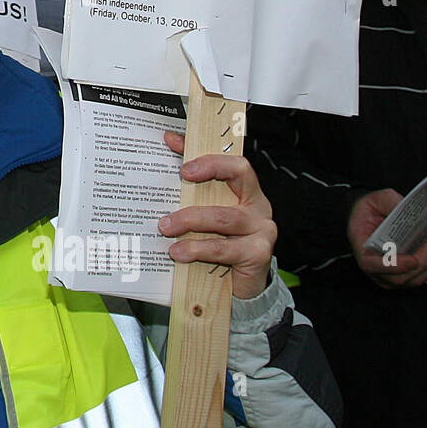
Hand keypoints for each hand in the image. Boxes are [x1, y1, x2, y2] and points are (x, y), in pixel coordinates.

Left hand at [157, 131, 276, 299]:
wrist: (240, 286)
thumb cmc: (220, 241)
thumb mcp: (205, 211)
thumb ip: (192, 182)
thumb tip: (169, 141)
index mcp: (247, 192)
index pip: (236, 165)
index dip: (211, 160)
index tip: (183, 166)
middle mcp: (258, 207)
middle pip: (236, 181)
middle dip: (199, 183)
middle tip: (169, 193)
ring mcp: (261, 230)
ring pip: (223, 217)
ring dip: (189, 221)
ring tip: (165, 228)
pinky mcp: (258, 254)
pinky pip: (224, 248)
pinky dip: (197, 249)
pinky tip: (178, 252)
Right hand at [348, 188, 426, 287]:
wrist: (371, 216)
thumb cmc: (370, 209)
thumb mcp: (377, 199)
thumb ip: (390, 202)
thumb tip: (409, 210)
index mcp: (361, 247)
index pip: (370, 266)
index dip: (392, 267)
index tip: (412, 260)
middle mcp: (373, 266)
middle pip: (399, 277)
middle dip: (422, 260)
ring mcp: (388, 275)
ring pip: (413, 280)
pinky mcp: (403, 275)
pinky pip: (421, 277)